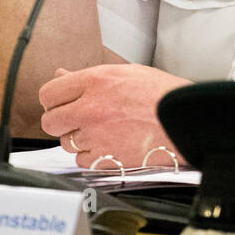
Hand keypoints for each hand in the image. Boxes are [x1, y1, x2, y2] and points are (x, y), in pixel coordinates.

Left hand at [38, 63, 189, 168]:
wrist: (185, 120)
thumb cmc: (162, 95)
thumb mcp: (125, 73)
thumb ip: (88, 77)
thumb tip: (62, 75)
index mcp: (95, 80)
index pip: (48, 93)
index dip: (53, 101)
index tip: (60, 104)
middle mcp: (91, 107)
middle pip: (50, 121)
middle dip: (59, 121)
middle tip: (74, 119)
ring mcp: (97, 135)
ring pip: (66, 143)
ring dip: (78, 139)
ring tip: (102, 131)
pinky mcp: (105, 158)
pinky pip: (82, 161)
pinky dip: (91, 156)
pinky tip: (109, 144)